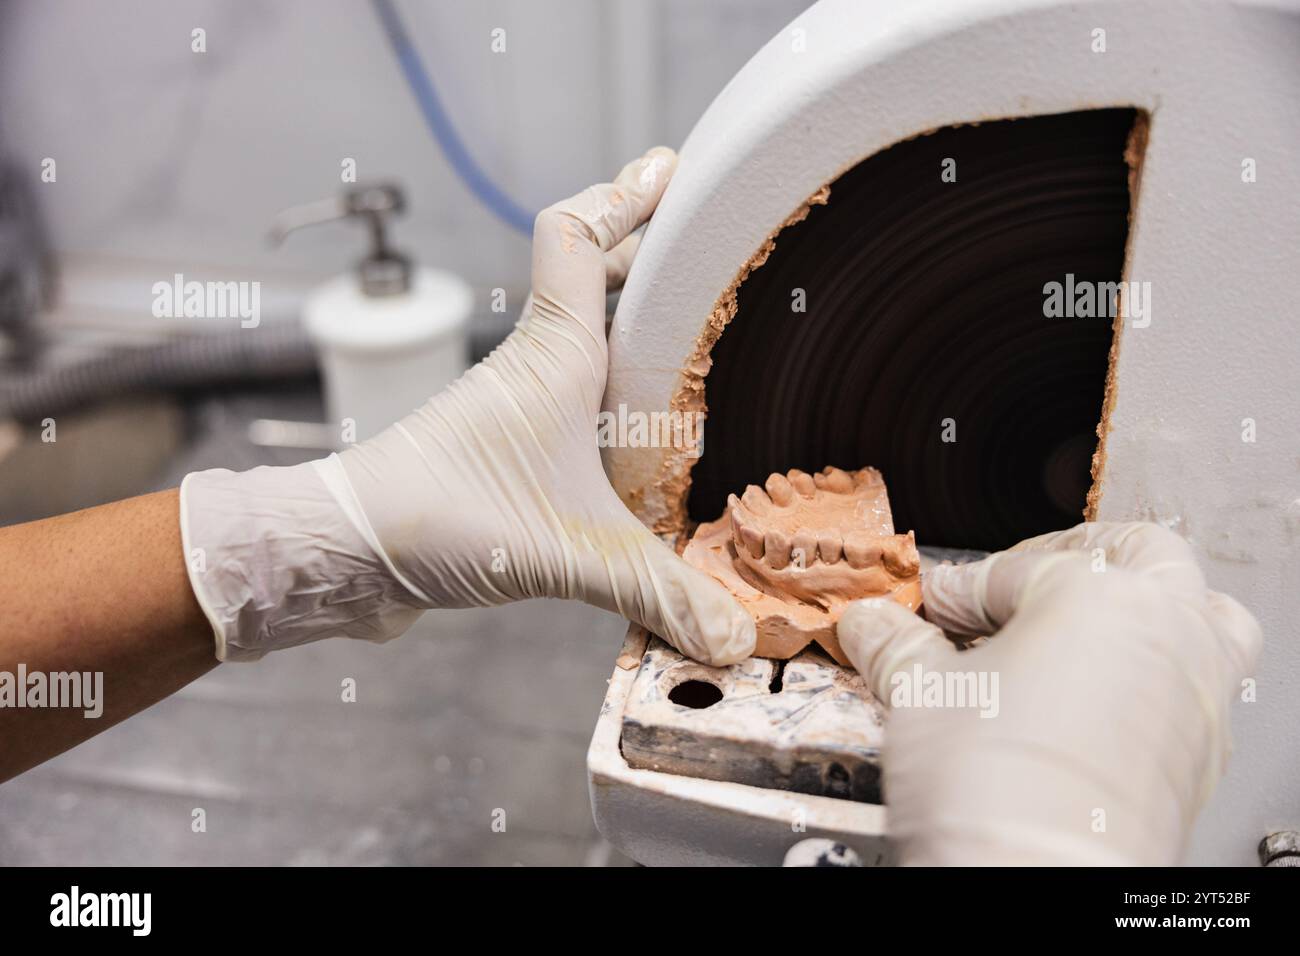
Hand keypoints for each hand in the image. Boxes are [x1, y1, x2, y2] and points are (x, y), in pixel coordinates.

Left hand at [182, 148, 755, 665]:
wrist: (345, 550)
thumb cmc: (438, 518)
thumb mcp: (568, 554)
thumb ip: (659, 593)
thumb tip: (736, 639)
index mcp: (555, 354)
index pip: (579, 235)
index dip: (626, 194)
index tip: (675, 172)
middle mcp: (538, 365)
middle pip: (597, 275)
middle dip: (652, 254)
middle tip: (715, 252)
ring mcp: (520, 404)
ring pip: (587, 335)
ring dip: (634, 321)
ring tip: (701, 333)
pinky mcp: (511, 446)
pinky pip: (575, 392)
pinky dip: (614, 387)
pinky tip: (647, 430)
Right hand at [836, 522, 1259, 864]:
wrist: (1044, 890)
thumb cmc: (996, 797)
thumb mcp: (919, 698)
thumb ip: (896, 645)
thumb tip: (871, 624)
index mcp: (1095, 595)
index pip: (1010, 569)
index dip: (956, 589)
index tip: (927, 607)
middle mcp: (1166, 631)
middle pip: (1139, 553)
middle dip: (1074, 556)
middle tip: (1019, 579)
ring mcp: (1196, 691)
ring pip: (1202, 611)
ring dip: (1146, 604)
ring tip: (1091, 623)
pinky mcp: (1203, 752)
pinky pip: (1197, 682)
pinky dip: (1157, 670)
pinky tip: (1103, 698)